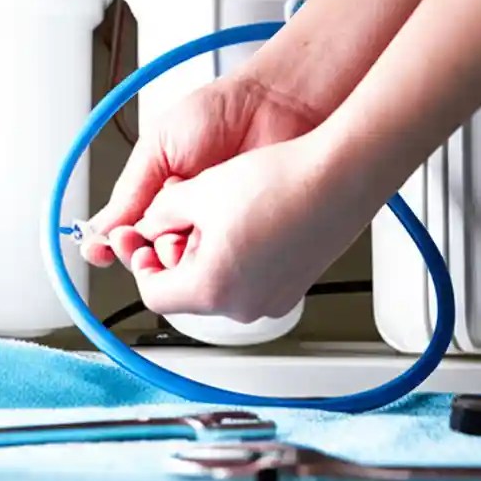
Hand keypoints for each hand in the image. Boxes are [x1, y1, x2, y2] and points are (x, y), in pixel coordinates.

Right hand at [82, 74, 319, 268]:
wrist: (273, 106)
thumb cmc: (218, 113)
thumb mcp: (158, 146)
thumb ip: (130, 190)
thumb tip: (100, 228)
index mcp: (158, 194)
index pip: (129, 233)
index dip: (116, 244)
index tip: (106, 249)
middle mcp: (186, 214)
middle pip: (153, 255)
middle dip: (144, 251)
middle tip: (146, 240)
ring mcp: (216, 226)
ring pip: (186, 262)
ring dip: (178, 254)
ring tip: (183, 232)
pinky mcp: (244, 235)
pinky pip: (222, 258)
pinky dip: (212, 253)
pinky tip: (211, 237)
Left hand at [125, 136, 366, 322]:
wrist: (339, 175)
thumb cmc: (279, 183)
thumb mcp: (198, 191)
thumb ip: (160, 214)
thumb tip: (150, 223)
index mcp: (213, 289)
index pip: (155, 294)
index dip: (142, 265)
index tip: (141, 244)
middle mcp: (245, 305)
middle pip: (189, 292)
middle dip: (176, 257)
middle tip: (176, 222)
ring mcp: (274, 299)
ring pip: (221, 285)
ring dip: (207, 255)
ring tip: (217, 214)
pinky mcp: (294, 286)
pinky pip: (252, 279)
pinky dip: (238, 257)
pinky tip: (246, 219)